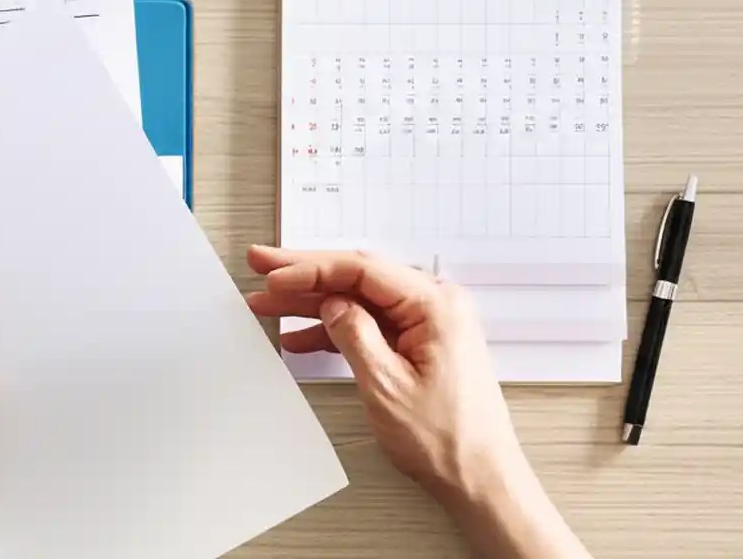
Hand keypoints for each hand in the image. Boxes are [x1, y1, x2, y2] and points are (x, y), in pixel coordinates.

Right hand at [247, 246, 590, 558]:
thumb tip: (330, 303)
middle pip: (357, 276)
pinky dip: (332, 329)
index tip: (275, 274)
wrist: (479, 478)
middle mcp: (435, 305)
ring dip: (312, 303)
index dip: (311, 269)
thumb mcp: (386, 386)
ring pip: (357, 300)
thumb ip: (354, 335)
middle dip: (305, 273)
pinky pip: (368, 324)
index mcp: (435, 305)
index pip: (362, 269)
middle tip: (262, 264)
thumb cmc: (448, 441)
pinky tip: (299, 337)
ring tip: (268, 302)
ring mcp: (426, 324)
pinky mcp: (418, 344)